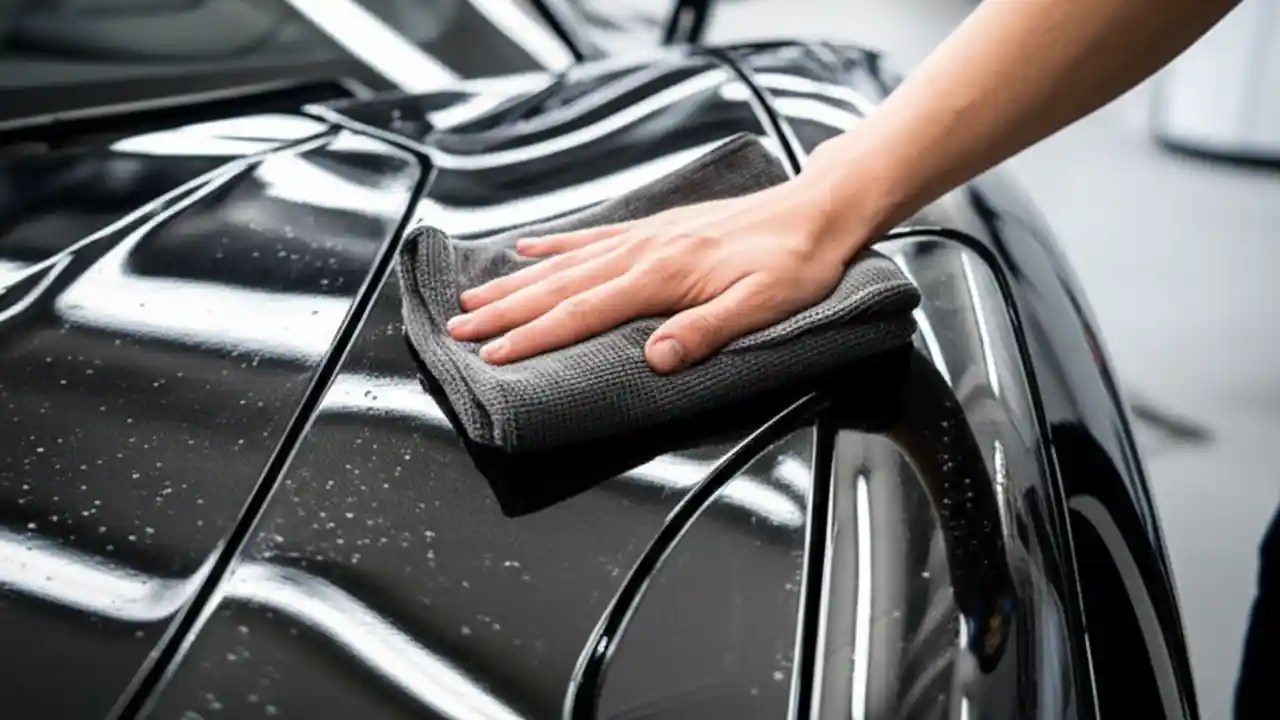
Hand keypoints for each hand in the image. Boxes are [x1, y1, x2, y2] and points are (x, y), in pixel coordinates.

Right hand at [446, 175, 871, 373]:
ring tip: (474, 298)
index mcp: (664, 275)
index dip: (534, 337)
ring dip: (516, 283)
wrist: (816, 210)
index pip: (583, 313)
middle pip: (559, 287)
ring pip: (565, 263)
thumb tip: (657, 358)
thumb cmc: (796, 262)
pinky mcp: (655, 228)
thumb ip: (707, 330)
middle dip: (505, 312)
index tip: (494, 354)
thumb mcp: (764, 305)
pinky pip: (592, 236)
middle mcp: (644, 251)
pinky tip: (528, 248)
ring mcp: (645, 236)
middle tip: (460, 331)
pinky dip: (556, 243)